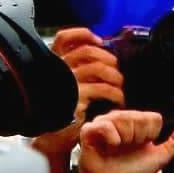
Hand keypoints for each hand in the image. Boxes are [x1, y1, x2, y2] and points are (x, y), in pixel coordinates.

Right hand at [32, 27, 124, 160]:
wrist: (53, 137)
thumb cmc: (64, 109)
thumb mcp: (68, 84)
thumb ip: (77, 67)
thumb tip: (101, 50)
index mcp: (54, 63)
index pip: (64, 38)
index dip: (83, 35)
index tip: (99, 41)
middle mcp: (57, 70)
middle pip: (87, 51)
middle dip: (108, 58)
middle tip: (116, 70)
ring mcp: (66, 83)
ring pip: (98, 68)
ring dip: (115, 76)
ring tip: (119, 87)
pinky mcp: (76, 98)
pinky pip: (103, 88)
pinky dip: (116, 93)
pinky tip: (118, 100)